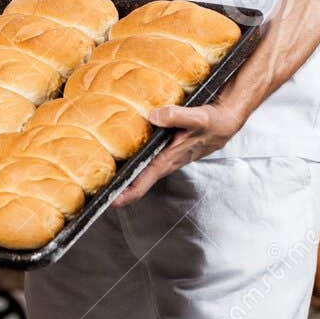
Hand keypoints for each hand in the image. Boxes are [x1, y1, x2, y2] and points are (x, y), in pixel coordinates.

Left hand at [112, 98, 247, 205]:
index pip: (143, 182)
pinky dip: (132, 158)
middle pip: (137, 180)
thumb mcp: (197, 118)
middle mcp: (165, 161)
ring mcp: (165, 156)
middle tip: (94, 189)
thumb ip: (176, 116)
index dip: (126, 194)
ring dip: (123, 173)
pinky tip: (120, 152)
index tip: (108, 202)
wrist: (225, 121)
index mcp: (168, 160)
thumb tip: (153, 116)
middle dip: (117, 187)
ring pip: (140, 169)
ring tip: (100, 173)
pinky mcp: (166, 148)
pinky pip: (145, 157)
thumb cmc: (213, 123)